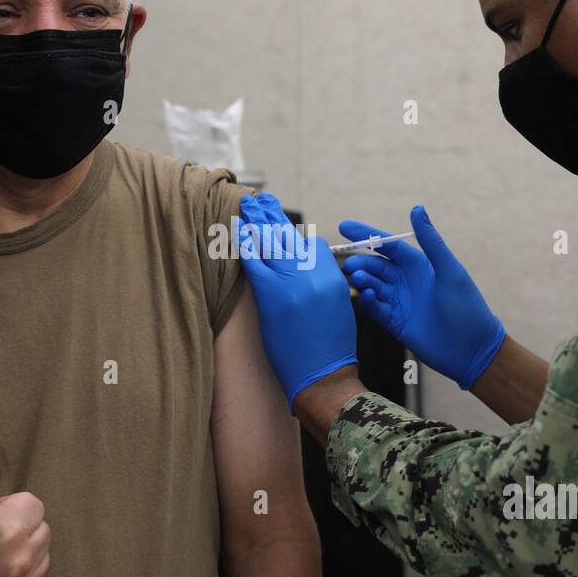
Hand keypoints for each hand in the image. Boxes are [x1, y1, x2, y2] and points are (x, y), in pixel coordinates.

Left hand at [236, 193, 357, 411]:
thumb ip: (322, 282)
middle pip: (290, 238)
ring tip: (248, 206)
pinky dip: (247, 246)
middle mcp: (314, 275)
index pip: (313, 245)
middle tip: (259, 201)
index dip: (297, 240)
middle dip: (273, 218)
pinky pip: (256, 263)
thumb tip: (304, 267)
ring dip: (258, 223)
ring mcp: (292, 284)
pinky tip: (239, 232)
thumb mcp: (338, 307)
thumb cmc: (332, 347)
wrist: (323, 376)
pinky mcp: (272, 296)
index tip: (283, 232)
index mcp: (333, 276)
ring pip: (272, 244)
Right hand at [340, 205, 504, 389]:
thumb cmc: (466, 306)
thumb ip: (430, 241)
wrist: (471, 349)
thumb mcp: (449, 270)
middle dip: (360, 262)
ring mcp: (398, 301)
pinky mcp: (394, 322)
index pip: (386, 244)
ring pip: (371, 285)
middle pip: (375, 265)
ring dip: (362, 280)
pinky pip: (374, 308)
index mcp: (418, 264)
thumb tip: (416, 208)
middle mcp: (405, 280)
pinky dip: (366, 301)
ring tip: (358, 279)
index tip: (343, 227)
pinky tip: (365, 296)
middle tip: (350, 264)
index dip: (365, 235)